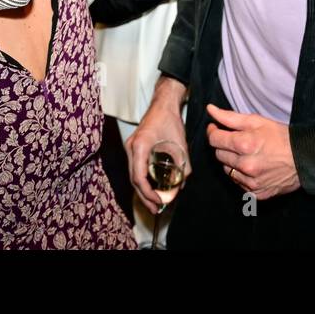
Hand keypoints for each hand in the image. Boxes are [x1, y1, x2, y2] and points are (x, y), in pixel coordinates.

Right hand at [126, 77, 190, 214]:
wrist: (163, 104)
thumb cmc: (170, 119)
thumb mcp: (180, 144)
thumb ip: (183, 166)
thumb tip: (182, 185)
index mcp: (139, 146)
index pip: (139, 176)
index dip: (148, 192)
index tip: (159, 201)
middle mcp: (131, 147)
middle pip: (134, 179)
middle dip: (144, 196)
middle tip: (156, 209)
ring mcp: (131, 147)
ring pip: (134, 175)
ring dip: (143, 190)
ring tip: (154, 203)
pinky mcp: (135, 148)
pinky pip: (136, 168)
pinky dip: (143, 180)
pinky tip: (152, 188)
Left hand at [206, 104, 299, 200]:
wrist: (304, 159)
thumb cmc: (280, 137)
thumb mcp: (257, 121)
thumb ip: (230, 117)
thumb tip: (210, 110)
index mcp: (245, 144)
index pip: (214, 140)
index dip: (213, 132)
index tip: (216, 128)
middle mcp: (246, 165)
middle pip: (219, 155)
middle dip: (224, 146)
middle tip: (237, 141)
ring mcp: (251, 182)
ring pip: (227, 170)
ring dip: (232, 161)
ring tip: (247, 154)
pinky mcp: (257, 194)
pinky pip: (238, 183)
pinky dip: (241, 176)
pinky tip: (253, 167)